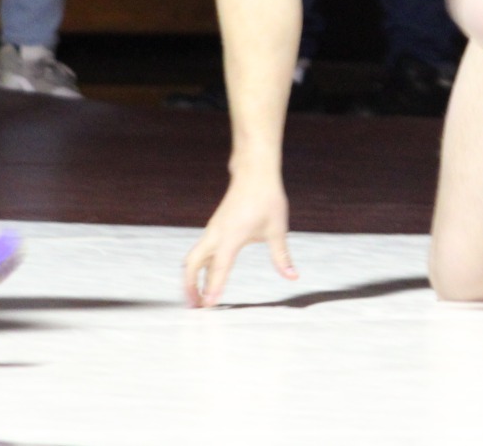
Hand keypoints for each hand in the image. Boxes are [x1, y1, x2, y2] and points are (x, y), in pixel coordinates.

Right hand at [183, 175, 295, 306]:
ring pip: (194, 258)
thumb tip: (293, 276)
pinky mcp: (216, 228)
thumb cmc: (266, 198)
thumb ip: (282, 256)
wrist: (254, 173)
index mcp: (230, 237)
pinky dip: (200, 268)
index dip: (213, 289)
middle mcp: (216, 235)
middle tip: (195, 308)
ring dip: (193, 278)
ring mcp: (213, 230)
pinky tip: (208, 277)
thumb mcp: (277, 229)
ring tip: (198, 298)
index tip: (209, 307)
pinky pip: (202, 252)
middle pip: (192, 265)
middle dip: (190, 287)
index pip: (219, 268)